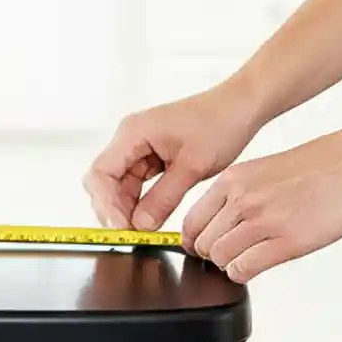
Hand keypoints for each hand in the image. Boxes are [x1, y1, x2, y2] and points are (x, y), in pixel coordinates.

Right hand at [84, 79, 263, 231]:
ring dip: (126, 208)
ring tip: (140, 230)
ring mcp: (138, 146)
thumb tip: (141, 225)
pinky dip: (139, 201)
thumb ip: (163, 198)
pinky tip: (149, 217)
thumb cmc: (220, 124)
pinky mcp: (149, 155)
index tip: (121, 227)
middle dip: (113, 209)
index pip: (100, 173)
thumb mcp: (193, 167)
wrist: (240, 106)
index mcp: (133, 133)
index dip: (105, 204)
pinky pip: (135, 183)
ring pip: (118, 184)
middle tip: (129, 234)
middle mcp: (129, 138)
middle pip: (104, 181)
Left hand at [182, 130, 341, 283]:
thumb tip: (215, 224)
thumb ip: (235, 196)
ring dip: (229, 265)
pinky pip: (245, 268)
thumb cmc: (315, 167)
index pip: (192, 222)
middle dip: (212, 255)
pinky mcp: (288, 241)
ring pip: (221, 258)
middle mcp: (243, 200)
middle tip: (228, 256)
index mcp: (232, 181)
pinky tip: (255, 266)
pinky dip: (243, 273)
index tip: (202, 248)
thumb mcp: (259, 171)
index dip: (194, 241)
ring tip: (246, 259)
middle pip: (203, 244)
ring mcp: (264, 221)